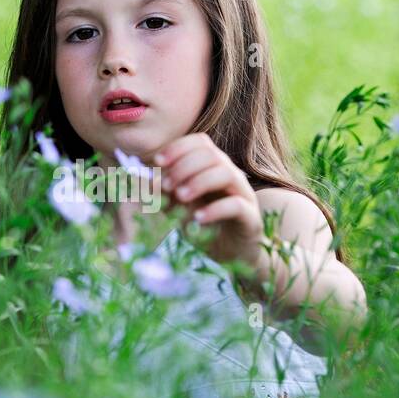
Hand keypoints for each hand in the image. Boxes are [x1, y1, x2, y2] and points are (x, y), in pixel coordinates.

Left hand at [153, 133, 264, 267]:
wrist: (231, 254)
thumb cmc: (204, 226)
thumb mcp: (178, 209)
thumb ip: (164, 194)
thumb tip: (147, 180)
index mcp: (214, 167)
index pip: (200, 142)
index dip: (178, 148)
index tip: (158, 162)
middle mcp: (231, 175)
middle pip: (211, 154)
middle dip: (184, 166)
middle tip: (167, 186)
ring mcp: (244, 194)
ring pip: (225, 174)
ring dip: (198, 182)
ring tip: (180, 197)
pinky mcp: (251, 217)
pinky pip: (235, 205)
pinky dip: (214, 210)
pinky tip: (197, 219)